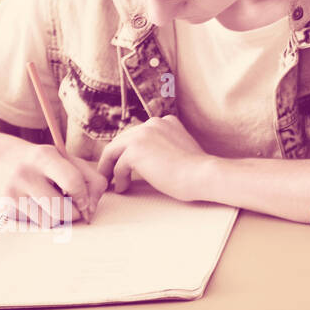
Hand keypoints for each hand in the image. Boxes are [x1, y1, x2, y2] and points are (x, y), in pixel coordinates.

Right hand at [0, 142, 106, 225]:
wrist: (4, 161)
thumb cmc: (47, 164)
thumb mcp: (71, 162)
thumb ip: (93, 181)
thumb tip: (91, 210)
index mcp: (45, 157)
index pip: (72, 182)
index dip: (84, 197)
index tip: (85, 202)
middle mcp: (24, 174)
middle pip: (60, 210)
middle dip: (74, 213)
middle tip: (73, 207)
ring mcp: (11, 193)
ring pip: (48, 222)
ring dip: (58, 217)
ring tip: (53, 202)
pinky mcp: (4, 209)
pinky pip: (34, 226)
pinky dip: (41, 218)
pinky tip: (37, 204)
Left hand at [97, 115, 214, 201]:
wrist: (200, 175)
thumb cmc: (195, 169)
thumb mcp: (180, 148)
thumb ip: (164, 145)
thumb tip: (147, 158)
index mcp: (165, 121)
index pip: (138, 133)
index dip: (129, 149)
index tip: (124, 163)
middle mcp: (152, 123)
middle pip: (122, 140)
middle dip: (114, 158)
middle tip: (109, 174)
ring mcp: (142, 135)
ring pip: (114, 151)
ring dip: (109, 168)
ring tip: (110, 182)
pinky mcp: (135, 151)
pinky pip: (118, 167)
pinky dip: (118, 179)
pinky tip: (123, 188)